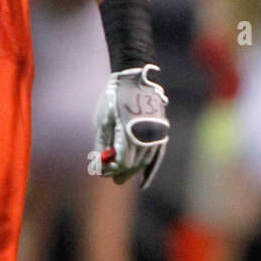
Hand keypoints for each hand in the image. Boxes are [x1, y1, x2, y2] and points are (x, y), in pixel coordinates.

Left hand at [91, 64, 169, 188]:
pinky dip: (149, 168)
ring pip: (144, 161)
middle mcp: (146, 136)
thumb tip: (100, 163)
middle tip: (108, 177)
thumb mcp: (103, 121)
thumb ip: (102, 143)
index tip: (100, 171)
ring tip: (120, 176)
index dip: (110, 169)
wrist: (136, 79)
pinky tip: (143, 181)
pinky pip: (156, 155)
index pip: (122, 162)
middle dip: (119, 171)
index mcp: (129, 133)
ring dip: (132, 170)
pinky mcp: (160, 132)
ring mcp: (156, 134)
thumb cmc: (115, 98)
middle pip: (133, 164)